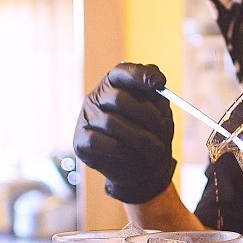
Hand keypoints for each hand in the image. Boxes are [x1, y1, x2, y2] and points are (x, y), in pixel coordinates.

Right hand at [73, 63, 175, 203]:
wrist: (140, 170)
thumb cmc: (149, 135)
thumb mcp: (159, 114)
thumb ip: (157, 96)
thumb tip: (156, 78)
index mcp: (114, 85)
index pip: (122, 72)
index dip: (140, 75)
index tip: (159, 83)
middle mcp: (96, 98)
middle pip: (117, 98)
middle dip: (145, 114)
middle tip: (162, 127)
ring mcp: (86, 118)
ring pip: (111, 123)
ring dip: (138, 137)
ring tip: (156, 148)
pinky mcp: (80, 141)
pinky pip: (98, 142)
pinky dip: (120, 150)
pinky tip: (133, 154)